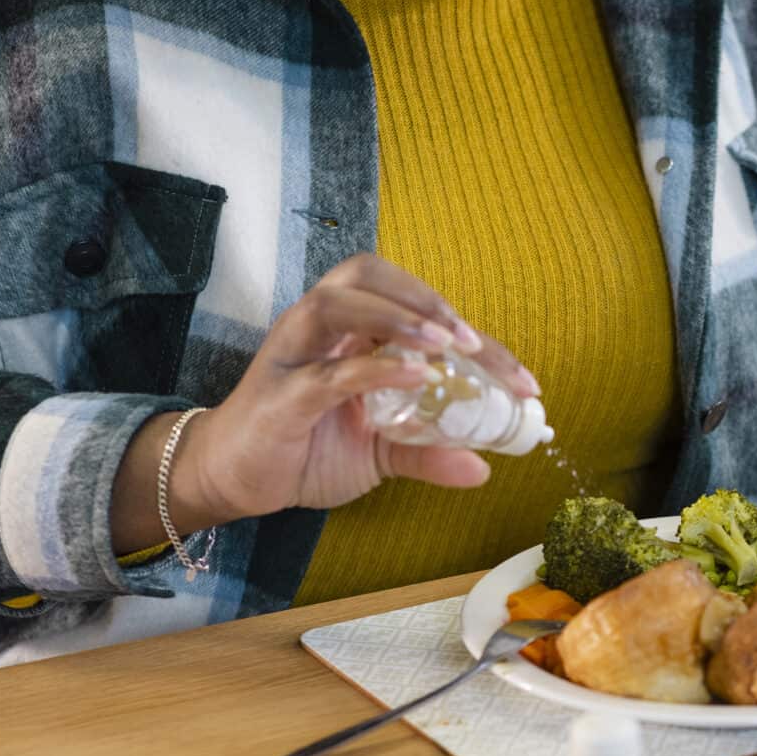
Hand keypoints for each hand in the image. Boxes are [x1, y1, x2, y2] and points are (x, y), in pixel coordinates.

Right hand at [113, 256, 537, 549]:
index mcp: (351, 329)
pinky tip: (415, 377)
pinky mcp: (282, 393)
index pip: (416, 308)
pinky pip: (329, 370)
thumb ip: (429, 451)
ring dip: (400, 317)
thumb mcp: (380, 452)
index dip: (474, 335)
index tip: (521, 380)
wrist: (235, 478)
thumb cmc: (304, 449)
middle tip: (474, 341)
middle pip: (371, 276)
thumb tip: (483, 466)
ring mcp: (297, 353)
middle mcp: (322, 326)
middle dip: (428, 300)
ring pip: (341, 302)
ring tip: (447, 345)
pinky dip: (375, 368)